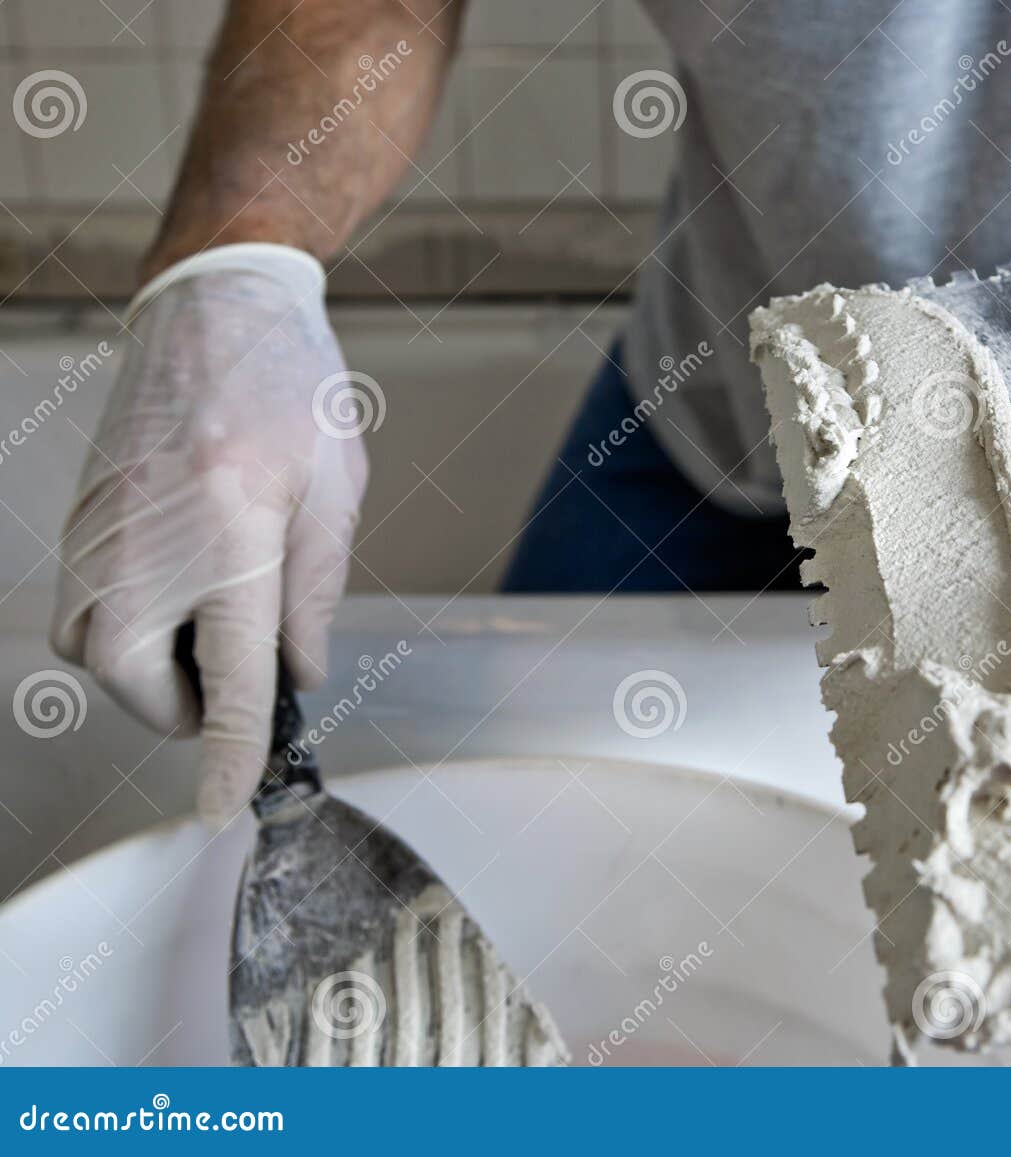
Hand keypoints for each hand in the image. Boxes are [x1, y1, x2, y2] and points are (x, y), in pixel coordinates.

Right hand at [49, 244, 367, 825]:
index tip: (227, 809)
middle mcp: (147, 547)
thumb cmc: (288, 391)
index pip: (227, 686)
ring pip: (96, 652)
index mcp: (228, 542)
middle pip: (135, 683)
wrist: (213, 306)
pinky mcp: (80, 520)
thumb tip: (297, 676)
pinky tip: (181, 588)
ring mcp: (100, 533)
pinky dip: (127, 625)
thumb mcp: (333, 494)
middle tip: (234, 678)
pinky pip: (84, 605)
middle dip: (183, 707)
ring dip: (150, 668)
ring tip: (210, 626)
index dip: (230, 758)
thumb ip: (316, 595)